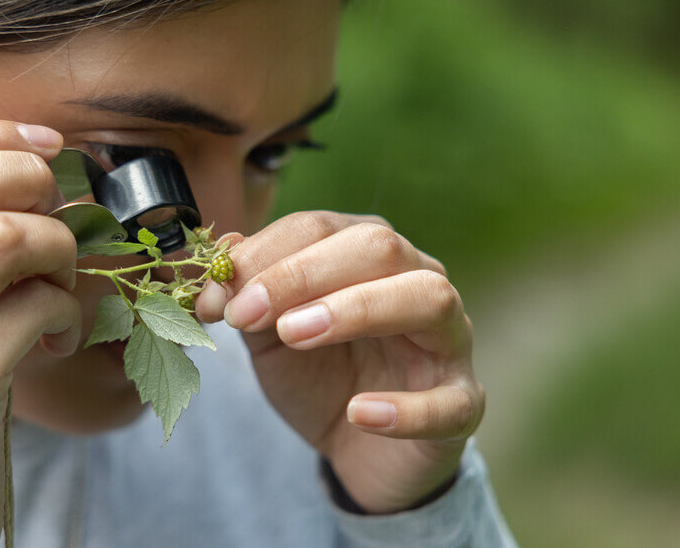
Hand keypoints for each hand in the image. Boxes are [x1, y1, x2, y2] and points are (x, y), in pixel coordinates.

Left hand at [196, 211, 483, 513]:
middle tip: (246, 313)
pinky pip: (450, 401)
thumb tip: (222, 250)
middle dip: (303, 274)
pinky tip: (360, 412)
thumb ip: (248, 296)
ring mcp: (450, 341)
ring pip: (428, 299)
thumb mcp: (270, 335)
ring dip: (358, 310)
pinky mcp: (463, 403)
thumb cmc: (320, 377)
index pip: (323, 228)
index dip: (265, 254)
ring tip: (295, 335)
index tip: (216, 295)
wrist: (358, 451)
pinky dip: (405, 408)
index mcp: (370, 255)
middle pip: (378, 247)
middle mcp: (419, 281)